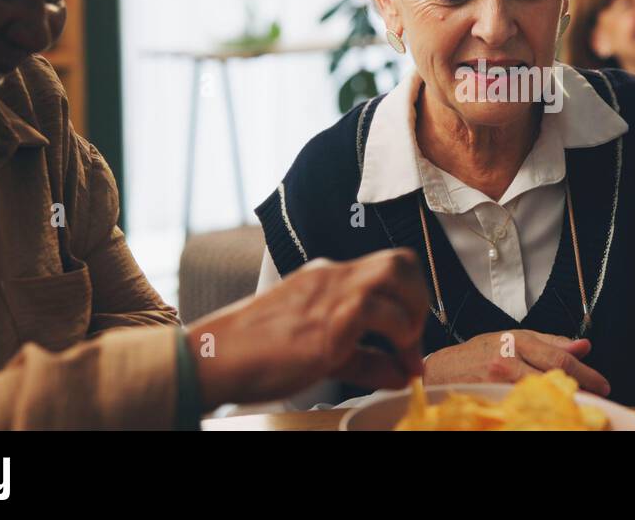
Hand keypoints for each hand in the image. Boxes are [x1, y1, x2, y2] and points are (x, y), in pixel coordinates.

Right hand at [186, 248, 428, 408]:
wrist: (215, 358)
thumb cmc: (258, 357)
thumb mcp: (323, 356)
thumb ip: (366, 361)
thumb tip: (404, 375)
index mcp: (327, 279)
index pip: (385, 270)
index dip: (410, 300)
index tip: (410, 341)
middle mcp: (333, 276)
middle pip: (399, 260)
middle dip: (419, 297)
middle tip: (413, 337)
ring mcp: (330, 292)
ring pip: (395, 273)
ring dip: (413, 311)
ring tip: (405, 346)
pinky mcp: (328, 317)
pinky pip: (378, 308)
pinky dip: (399, 332)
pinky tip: (393, 359)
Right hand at [423, 329, 610, 396]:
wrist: (441, 370)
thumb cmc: (478, 352)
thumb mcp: (514, 337)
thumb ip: (550, 341)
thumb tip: (583, 346)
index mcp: (518, 341)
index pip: (560, 357)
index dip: (586, 373)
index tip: (602, 384)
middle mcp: (508, 361)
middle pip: (553, 377)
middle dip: (580, 391)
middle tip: (597, 401)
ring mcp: (497, 383)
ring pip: (540, 395)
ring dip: (562, 404)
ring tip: (576, 410)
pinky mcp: (490, 401)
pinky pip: (521, 409)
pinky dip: (538, 414)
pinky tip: (548, 417)